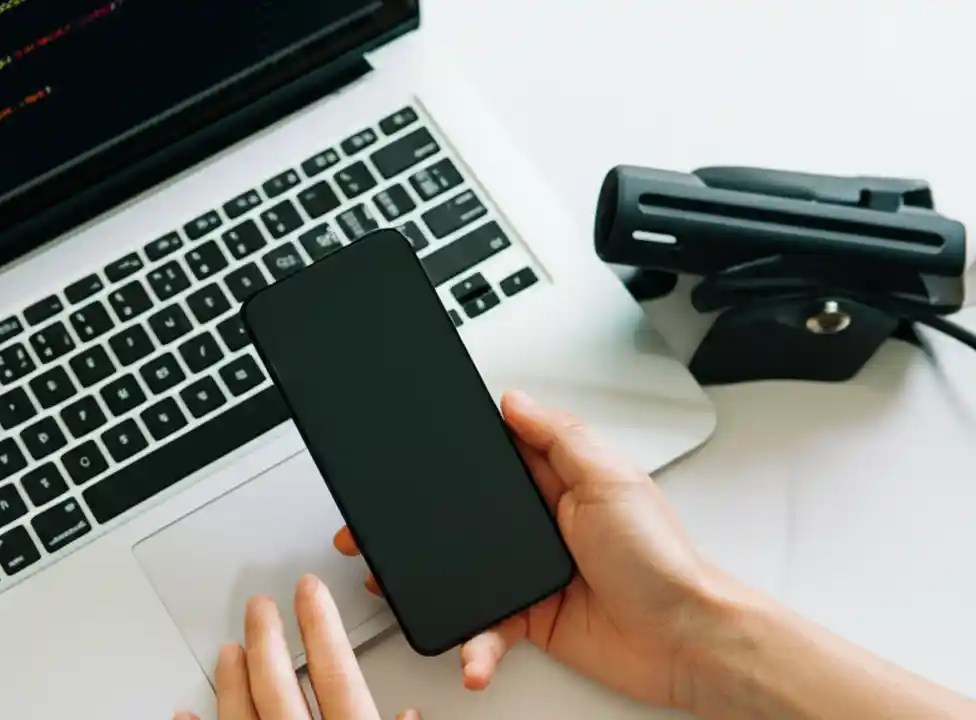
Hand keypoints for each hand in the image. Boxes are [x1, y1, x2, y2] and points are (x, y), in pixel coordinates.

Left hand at [176, 574, 420, 719]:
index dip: (323, 625)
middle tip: (261, 607)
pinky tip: (185, 711)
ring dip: (233, 680)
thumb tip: (409, 715)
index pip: (336, 674)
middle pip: (278, 686)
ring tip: (229, 649)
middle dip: (268, 639)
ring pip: (243, 716)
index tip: (311, 591)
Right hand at [334, 390, 732, 710]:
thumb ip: (559, 437)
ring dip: (437, 587)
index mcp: (560, 482)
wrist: (683, 641)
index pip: (498, 456)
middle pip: (468, 515)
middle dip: (424, 525)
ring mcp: (531, 575)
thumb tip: (515, 399)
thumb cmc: (661, 560)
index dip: (460, 454)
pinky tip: (473, 648)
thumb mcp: (611, 478)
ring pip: (465, 573)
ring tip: (401, 588)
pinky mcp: (529, 621)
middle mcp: (542, 525)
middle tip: (383, 529)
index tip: (419, 451)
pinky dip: (475, 643)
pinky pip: (485, 628)